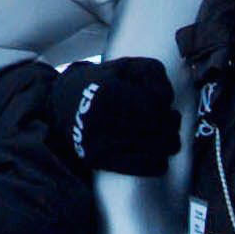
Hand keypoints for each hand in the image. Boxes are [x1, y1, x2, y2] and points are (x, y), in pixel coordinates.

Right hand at [52, 57, 180, 175]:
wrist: (62, 103)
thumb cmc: (100, 81)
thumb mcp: (125, 65)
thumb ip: (152, 72)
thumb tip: (167, 99)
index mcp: (108, 94)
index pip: (154, 105)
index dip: (166, 103)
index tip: (165, 101)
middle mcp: (103, 121)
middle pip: (157, 129)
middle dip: (172, 124)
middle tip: (173, 118)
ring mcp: (102, 144)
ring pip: (154, 151)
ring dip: (169, 143)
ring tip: (168, 134)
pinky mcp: (102, 162)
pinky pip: (143, 168)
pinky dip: (159, 163)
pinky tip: (159, 154)